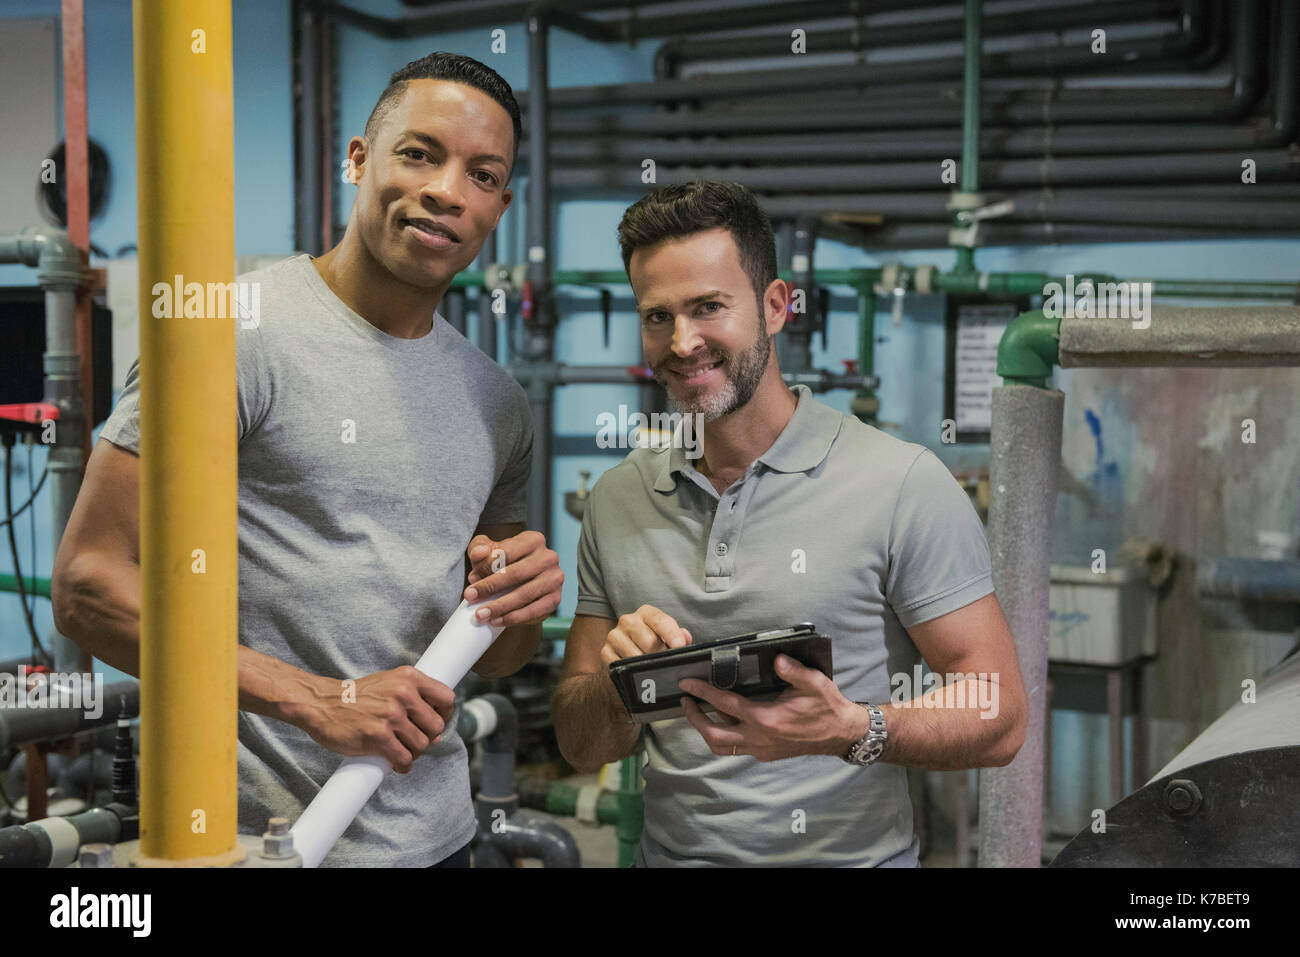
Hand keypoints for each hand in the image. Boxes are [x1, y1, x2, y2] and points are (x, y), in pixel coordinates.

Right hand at [295, 666, 454, 772]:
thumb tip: (435, 731)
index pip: (447, 698)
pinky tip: (395, 762)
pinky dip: (402, 765)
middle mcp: (403, 694)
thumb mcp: (388, 683)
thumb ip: (413, 698)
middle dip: (427, 737)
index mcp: (409, 677)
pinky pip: (404, 759)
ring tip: (400, 749)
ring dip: (413, 752)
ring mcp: (391, 715)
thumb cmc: (356, 697)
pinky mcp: (378, 736)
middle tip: (412, 740)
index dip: (445, 715)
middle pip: (436, 726)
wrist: (321, 704)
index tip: (435, 723)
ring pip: (422, 745)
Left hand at [462, 531, 562, 626]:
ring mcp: (554, 579)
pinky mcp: (555, 599)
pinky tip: (497, 621)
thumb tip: (480, 553)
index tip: (470, 579)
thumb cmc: (502, 563)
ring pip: (525, 594)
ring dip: (500, 606)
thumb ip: (479, 549)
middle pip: (516, 573)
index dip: (486, 565)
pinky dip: (513, 618)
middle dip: (490, 587)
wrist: (521, 582)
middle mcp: (548, 557)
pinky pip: (534, 611)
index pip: (507, 551)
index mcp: (533, 540)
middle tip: (470, 597)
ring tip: (481, 614)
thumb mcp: (487, 551)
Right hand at [598, 604, 691, 665]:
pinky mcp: (605, 652)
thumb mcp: (668, 637)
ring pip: (635, 656)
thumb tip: (685, 638)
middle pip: (649, 641)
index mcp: (646, 613)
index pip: (659, 620)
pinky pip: (621, 666)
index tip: (680, 646)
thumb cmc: (654, 645)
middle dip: (660, 655)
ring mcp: (614, 636)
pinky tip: (637, 671)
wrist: (629, 655)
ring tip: (651, 667)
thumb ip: (679, 636)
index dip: (671, 633)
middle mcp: (627, 621)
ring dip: (646, 666)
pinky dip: (632, 672)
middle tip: (663, 661)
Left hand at [678, 654, 867, 761]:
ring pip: (722, 747)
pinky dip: (723, 736)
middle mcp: (759, 738)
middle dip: (694, 718)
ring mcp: (761, 749)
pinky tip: (722, 720)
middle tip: (685, 701)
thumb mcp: (814, 684)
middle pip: (713, 734)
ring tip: (697, 712)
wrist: (840, 733)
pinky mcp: (765, 754)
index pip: (725, 704)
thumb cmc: (826, 707)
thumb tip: (776, 659)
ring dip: (705, 731)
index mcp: (767, 719)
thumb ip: (794, 671)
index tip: (687, 684)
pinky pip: (736, 749)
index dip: (703, 693)